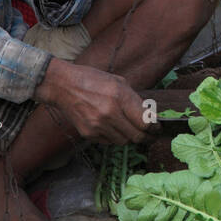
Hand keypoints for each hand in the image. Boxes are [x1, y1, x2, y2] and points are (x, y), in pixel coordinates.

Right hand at [35, 58, 153, 143]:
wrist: (62, 85)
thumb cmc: (91, 79)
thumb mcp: (118, 82)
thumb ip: (134, 99)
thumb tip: (148, 115)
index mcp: (119, 96)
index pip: (145, 122)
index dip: (155, 128)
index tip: (157, 129)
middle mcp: (110, 113)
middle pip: (137, 136)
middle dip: (147, 138)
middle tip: (151, 137)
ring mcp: (98, 125)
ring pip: (123, 141)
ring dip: (129, 137)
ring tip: (130, 130)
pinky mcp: (88, 133)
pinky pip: (108, 141)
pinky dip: (113, 137)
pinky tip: (111, 127)